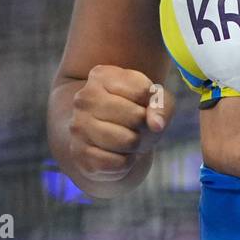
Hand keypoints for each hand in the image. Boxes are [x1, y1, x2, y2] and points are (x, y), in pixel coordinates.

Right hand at [69, 65, 174, 181]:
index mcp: (101, 76)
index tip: (142, 103)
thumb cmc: (135, 112)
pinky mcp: (79, 154)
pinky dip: (126, 162)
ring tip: (126, 139)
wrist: (106, 138)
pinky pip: (119, 163)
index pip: (143, 91)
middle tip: (135, 125)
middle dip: (143, 125)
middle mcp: (84, 98)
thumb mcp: (155, 100)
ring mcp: (78, 126)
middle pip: (136, 116)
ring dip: (135, 144)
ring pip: (128, 141)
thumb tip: (156, 125)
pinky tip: (116, 153)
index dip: (151, 102)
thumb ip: (162, 104)